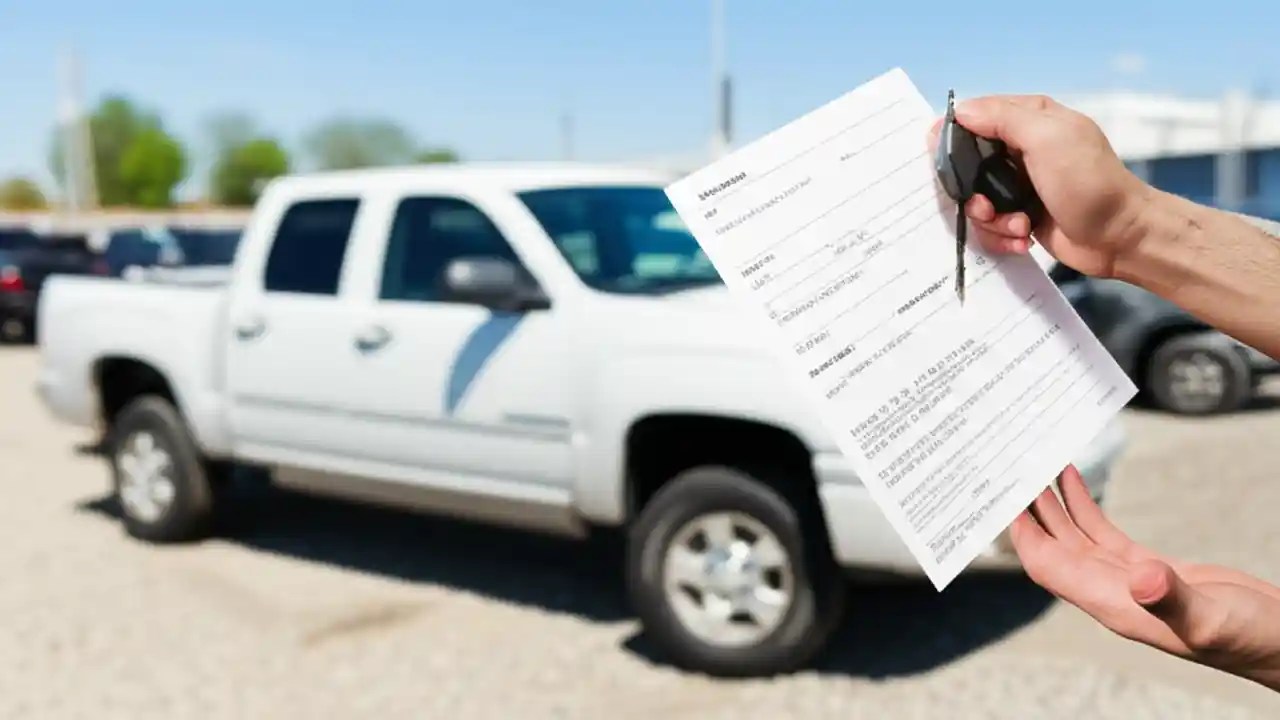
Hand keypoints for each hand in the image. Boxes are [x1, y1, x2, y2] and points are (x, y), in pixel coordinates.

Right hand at [931, 95, 1153, 278]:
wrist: (1121, 236)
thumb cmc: (1087, 183)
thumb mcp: (1046, 139)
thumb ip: (1002, 119)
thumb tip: (960, 111)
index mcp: (1030, 120)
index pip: (976, 117)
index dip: (955, 138)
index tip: (947, 163)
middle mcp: (1022, 149)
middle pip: (968, 164)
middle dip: (971, 191)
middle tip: (986, 206)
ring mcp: (1020, 184)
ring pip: (976, 199)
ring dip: (990, 219)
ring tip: (1018, 226)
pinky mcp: (1021, 215)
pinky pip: (991, 224)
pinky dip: (1002, 235)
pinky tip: (1023, 238)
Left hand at [1011, 465, 1279, 691]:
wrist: (1277, 640)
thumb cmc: (1246, 637)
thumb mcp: (1208, 616)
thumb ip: (1171, 597)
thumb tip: (1140, 578)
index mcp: (1112, 605)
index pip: (1048, 568)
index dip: (1024, 538)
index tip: (1004, 503)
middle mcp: (1110, 593)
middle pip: (1053, 549)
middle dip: (1030, 514)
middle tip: (1011, 473)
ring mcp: (1128, 580)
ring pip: (1074, 538)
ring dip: (1052, 506)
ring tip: (1034, 468)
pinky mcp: (1149, 568)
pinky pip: (1102, 534)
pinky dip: (1084, 507)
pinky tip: (1074, 482)